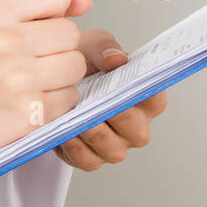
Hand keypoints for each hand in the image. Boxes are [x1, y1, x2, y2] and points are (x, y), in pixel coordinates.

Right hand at [0, 0, 93, 171]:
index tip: (42, 24)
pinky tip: (28, 99)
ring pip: (76, 65)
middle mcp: (6, 40)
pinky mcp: (29, 112)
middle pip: (71, 33)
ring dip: (60, 75)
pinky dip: (55, 101)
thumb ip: (33, 0)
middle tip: (29, 58)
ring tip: (30, 79)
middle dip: (57, 46)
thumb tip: (83, 1)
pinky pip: (70, 98)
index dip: (56, 11)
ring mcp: (18, 78)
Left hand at [54, 28, 167, 170]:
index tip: (130, 85)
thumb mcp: (92, 46)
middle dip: (118, 117)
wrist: (50, 80)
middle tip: (99, 103)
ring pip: (114, 149)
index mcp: (144, 97)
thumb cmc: (81, 62)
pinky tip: (65, 132)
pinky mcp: (91, 158)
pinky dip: (76, 148)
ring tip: (77, 117)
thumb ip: (105, 48)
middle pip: (137, 130)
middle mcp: (135, 126)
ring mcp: (115, 145)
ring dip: (94, 134)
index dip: (146, 94)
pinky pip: (88, 160)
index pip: (156, 98)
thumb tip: (117, 59)